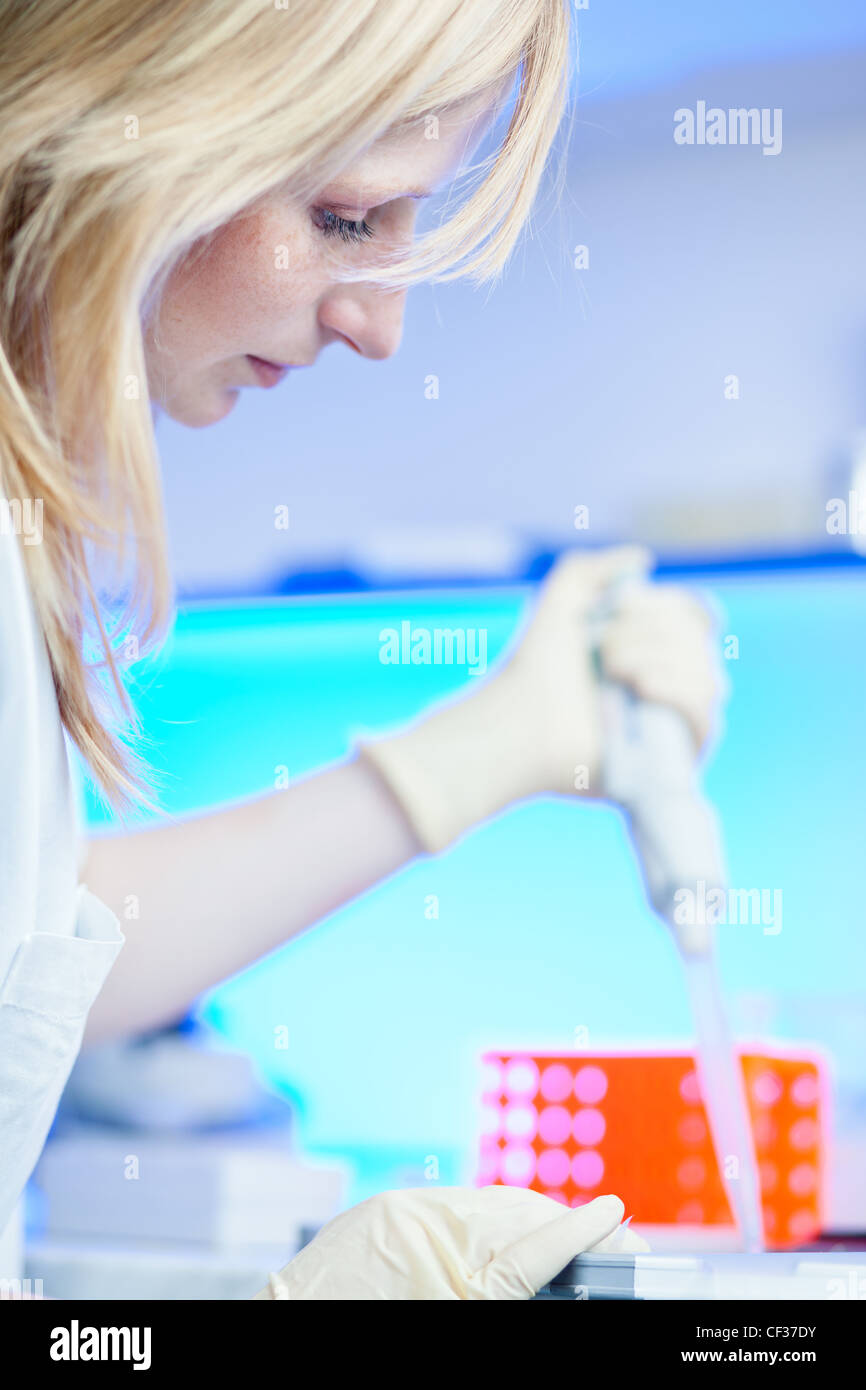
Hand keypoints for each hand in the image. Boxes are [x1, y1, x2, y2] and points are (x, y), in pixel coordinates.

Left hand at [255, 1188, 646, 1300]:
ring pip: (484, 1204)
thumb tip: (546, 1270)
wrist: (288, 1333)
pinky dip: (482, 1220)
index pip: (533, 1246)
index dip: (580, 1232)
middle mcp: (423, 1224)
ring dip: (524, 1220)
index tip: (616, 1213)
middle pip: (515, 1216)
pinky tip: (503, 1236)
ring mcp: (399, 1212)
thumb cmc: (375, 1321)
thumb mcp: (458, 1311)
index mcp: (446, 1263)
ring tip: (565, 1240)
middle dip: (561, 1225)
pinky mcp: (380, 1211)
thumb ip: (508, 1287)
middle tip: (607, 1241)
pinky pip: (449, 1205)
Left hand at [361, 546, 722, 851]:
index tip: (624, 604)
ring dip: (657, 657)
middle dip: (649, 629)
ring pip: (706, 676)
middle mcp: (666, 684)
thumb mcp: (560, 598)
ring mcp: (670, 723)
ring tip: (611, 669)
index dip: (668, 603)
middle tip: (602, 645)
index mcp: (649, 647)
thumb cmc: (536, 664)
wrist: (519, 719)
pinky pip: (704, 720)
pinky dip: (677, 692)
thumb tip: (642, 559)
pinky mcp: (671, 759)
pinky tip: (641, 686)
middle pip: (698, 641)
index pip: (693, 616)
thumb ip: (593, 568)